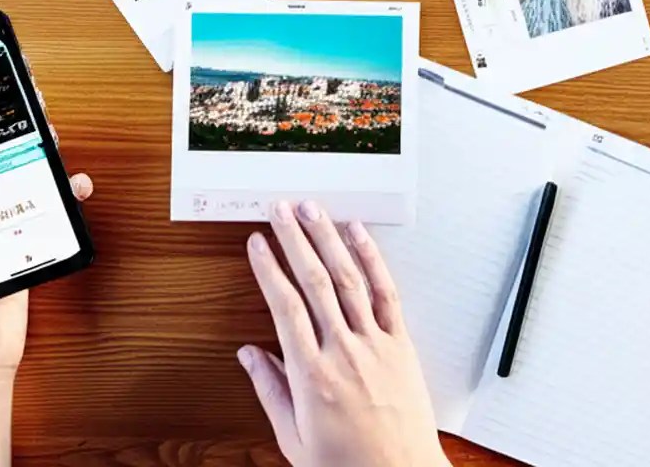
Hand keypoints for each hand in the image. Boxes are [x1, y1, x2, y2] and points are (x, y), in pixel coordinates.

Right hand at [239, 201, 450, 466]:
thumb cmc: (347, 466)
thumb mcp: (293, 437)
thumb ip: (270, 390)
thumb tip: (248, 354)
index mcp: (312, 375)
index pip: (284, 306)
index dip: (268, 269)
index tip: (256, 244)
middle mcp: (344, 352)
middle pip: (314, 282)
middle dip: (294, 239)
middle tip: (279, 209)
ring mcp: (376, 345)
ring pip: (348, 280)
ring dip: (328, 239)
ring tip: (312, 210)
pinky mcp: (401, 346)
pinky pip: (387, 294)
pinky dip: (372, 260)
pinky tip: (359, 236)